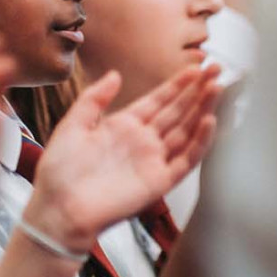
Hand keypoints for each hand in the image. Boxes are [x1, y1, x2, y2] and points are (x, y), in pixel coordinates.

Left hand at [27, 64, 219, 252]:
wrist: (58, 208)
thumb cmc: (60, 171)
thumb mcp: (73, 125)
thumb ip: (94, 99)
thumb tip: (115, 74)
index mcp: (123, 127)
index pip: (158, 101)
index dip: (177, 85)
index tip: (195, 67)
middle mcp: (142, 142)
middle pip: (177, 112)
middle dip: (197, 91)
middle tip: (216, 70)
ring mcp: (153, 161)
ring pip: (186, 131)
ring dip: (202, 110)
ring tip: (217, 87)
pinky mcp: (159, 181)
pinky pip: (185, 160)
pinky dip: (199, 142)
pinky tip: (209, 121)